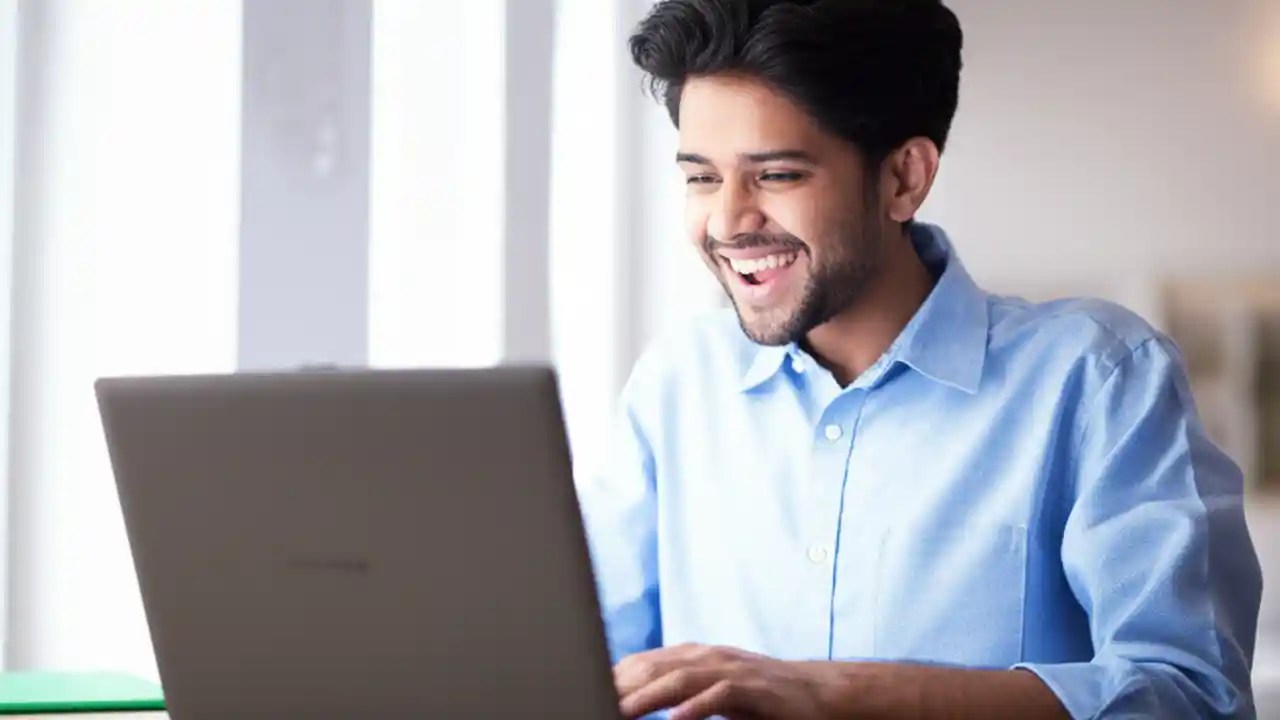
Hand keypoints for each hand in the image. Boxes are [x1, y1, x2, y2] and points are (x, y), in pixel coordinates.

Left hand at [613, 643, 832, 719]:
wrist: (814, 693)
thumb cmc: (758, 696)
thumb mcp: (711, 690)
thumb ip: (677, 691)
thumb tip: (634, 701)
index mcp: (693, 657)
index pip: (643, 662)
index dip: (613, 676)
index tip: (587, 690)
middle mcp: (708, 657)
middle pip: (654, 667)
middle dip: (621, 686)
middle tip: (593, 701)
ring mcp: (730, 669)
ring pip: (681, 678)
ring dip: (648, 696)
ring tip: (621, 712)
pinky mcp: (753, 688)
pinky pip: (720, 695)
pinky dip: (697, 707)